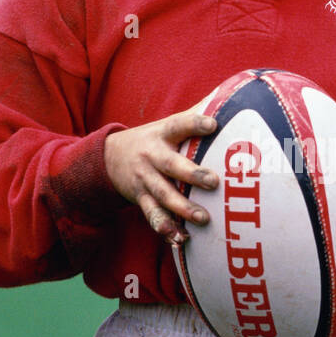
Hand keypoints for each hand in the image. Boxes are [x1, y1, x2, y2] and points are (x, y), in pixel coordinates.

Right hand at [103, 105, 218, 243]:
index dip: (195, 123)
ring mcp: (145, 180)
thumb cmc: (152, 140)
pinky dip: (166, 229)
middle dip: (192, 175)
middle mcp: (152, 156)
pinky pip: (153, 216)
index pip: (179, 124)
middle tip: (214, 183)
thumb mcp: (166, 125)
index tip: (213, 124)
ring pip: (162, 196)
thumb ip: (193, 116)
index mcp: (162, 134)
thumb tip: (227, 97)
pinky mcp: (140, 199)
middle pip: (171, 166)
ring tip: (202, 219)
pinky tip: (180, 240)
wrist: (108, 157)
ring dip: (182, 209)